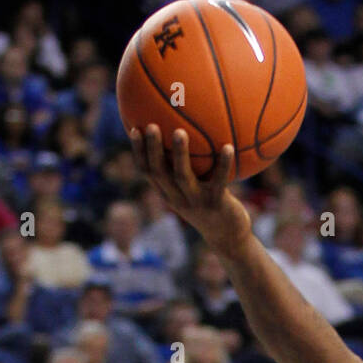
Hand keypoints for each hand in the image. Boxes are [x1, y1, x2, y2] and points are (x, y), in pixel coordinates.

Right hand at [129, 125, 251, 253]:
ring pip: (183, 177)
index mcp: (168, 193)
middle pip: (159, 172)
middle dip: (153, 149)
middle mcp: (178, 199)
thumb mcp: (192, 190)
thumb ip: (184, 169)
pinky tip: (228, 146)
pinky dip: (223, 164)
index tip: (134, 129)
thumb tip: (183, 133)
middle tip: (151, 125)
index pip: (147, 172)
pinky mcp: (216, 204)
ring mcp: (196, 202)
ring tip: (180, 132)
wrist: (228, 237)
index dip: (139, 152)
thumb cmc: (209, 206)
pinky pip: (219, 181)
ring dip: (180, 154)